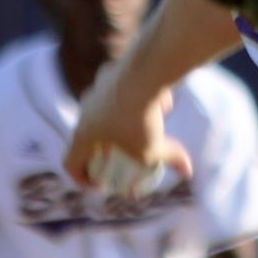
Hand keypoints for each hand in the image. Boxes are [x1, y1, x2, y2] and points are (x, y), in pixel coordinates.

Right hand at [65, 63, 193, 196]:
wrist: (143, 73)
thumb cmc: (141, 118)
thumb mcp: (154, 148)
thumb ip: (169, 160)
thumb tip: (187, 171)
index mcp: (84, 134)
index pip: (70, 163)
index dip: (82, 179)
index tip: (102, 184)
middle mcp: (84, 111)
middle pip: (88, 136)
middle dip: (104, 150)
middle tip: (122, 158)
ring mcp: (95, 89)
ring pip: (106, 111)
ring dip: (122, 124)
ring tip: (148, 129)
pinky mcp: (110, 72)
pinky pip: (123, 92)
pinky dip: (138, 101)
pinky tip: (162, 104)